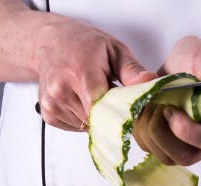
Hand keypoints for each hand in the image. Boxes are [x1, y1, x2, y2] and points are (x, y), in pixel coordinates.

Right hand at [33, 18, 156, 131]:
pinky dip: (83, 118)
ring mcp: (52, 104)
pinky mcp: (48, 114)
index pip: (104, 108)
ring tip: (92, 93)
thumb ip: (132, 71)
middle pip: (98, 120)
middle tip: (112, 95)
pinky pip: (75, 127)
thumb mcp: (114, 50)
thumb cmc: (84, 45)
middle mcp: (61, 90)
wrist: (51, 43)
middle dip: (110, 113)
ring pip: (87, 126)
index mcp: (80, 73)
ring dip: (97, 117)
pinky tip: (81, 100)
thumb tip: (151, 82)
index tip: (130, 110)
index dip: (120, 113)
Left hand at [133, 36, 200, 165]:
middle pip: (183, 156)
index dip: (186, 129)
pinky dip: (140, 127)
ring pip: (162, 155)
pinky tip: (145, 108)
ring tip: (152, 102)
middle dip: (162, 131)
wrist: (186, 67)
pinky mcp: (163, 146)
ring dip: (148, 128)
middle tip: (158, 104)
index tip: (171, 108)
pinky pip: (147, 147)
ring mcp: (183, 147)